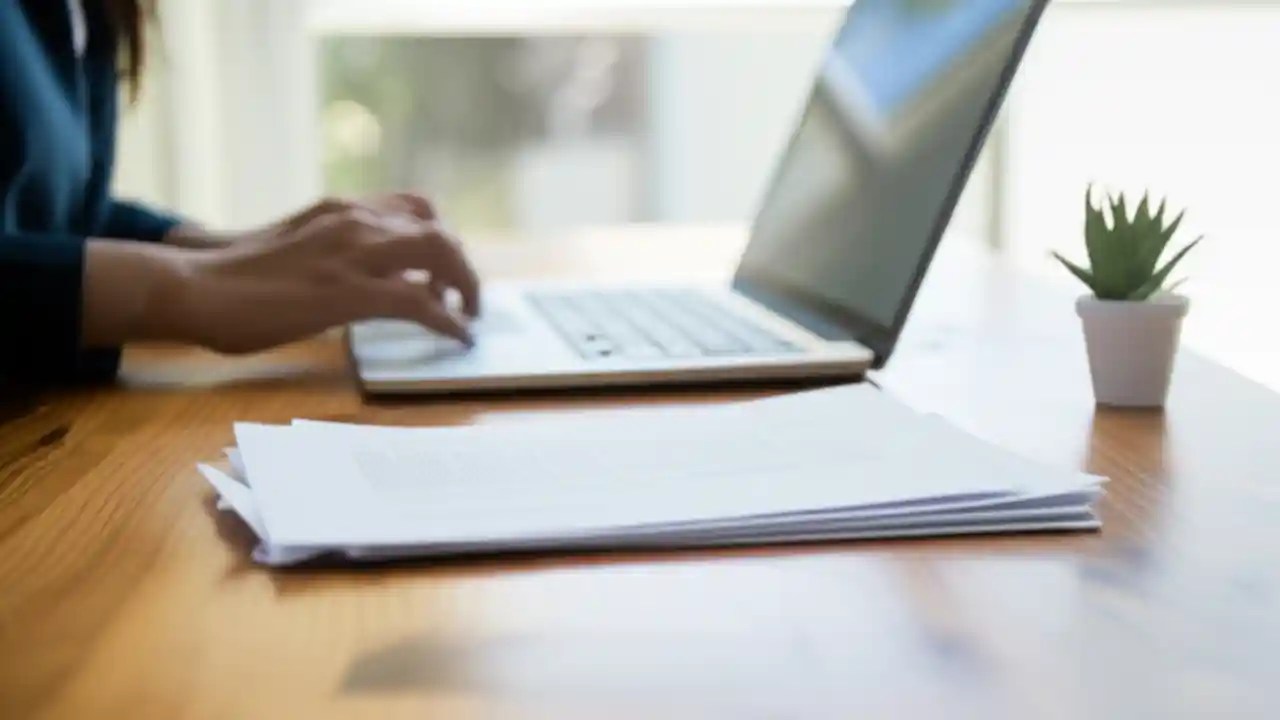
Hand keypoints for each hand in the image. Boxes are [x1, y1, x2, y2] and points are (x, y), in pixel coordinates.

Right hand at [178, 198, 480, 353]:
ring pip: (440, 254)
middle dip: (461, 264)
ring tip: (467, 317)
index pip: (411, 207)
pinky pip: (421, 303)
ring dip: (465, 287)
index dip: (438, 237)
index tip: (444, 268)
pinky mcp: (350, 292)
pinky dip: (448, 321)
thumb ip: (324, 252)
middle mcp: (353, 220)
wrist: (192, 286)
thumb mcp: (288, 248)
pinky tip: (457, 338)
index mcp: (337, 209)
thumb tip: (344, 277)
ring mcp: (354, 253)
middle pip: (436, 228)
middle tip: (465, 298)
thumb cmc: (225, 278)